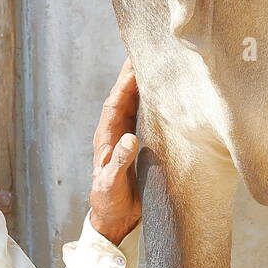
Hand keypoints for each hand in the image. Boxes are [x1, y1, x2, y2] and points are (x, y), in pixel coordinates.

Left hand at [88, 58, 140, 246]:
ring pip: (133, 103)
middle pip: (123, 96)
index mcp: (106, 138)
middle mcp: (114, 132)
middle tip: (143, 50)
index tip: (135, 66)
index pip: (114, 105)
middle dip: (131, 74)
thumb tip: (129, 139)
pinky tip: (161, 90)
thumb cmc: (110, 202)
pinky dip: (149, 99)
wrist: (115, 218)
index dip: (124, 85)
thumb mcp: (111, 185)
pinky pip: (142, 115)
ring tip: (153, 61)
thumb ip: (119, 163)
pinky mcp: (136, 142)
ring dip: (141, 83)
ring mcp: (125, 135)